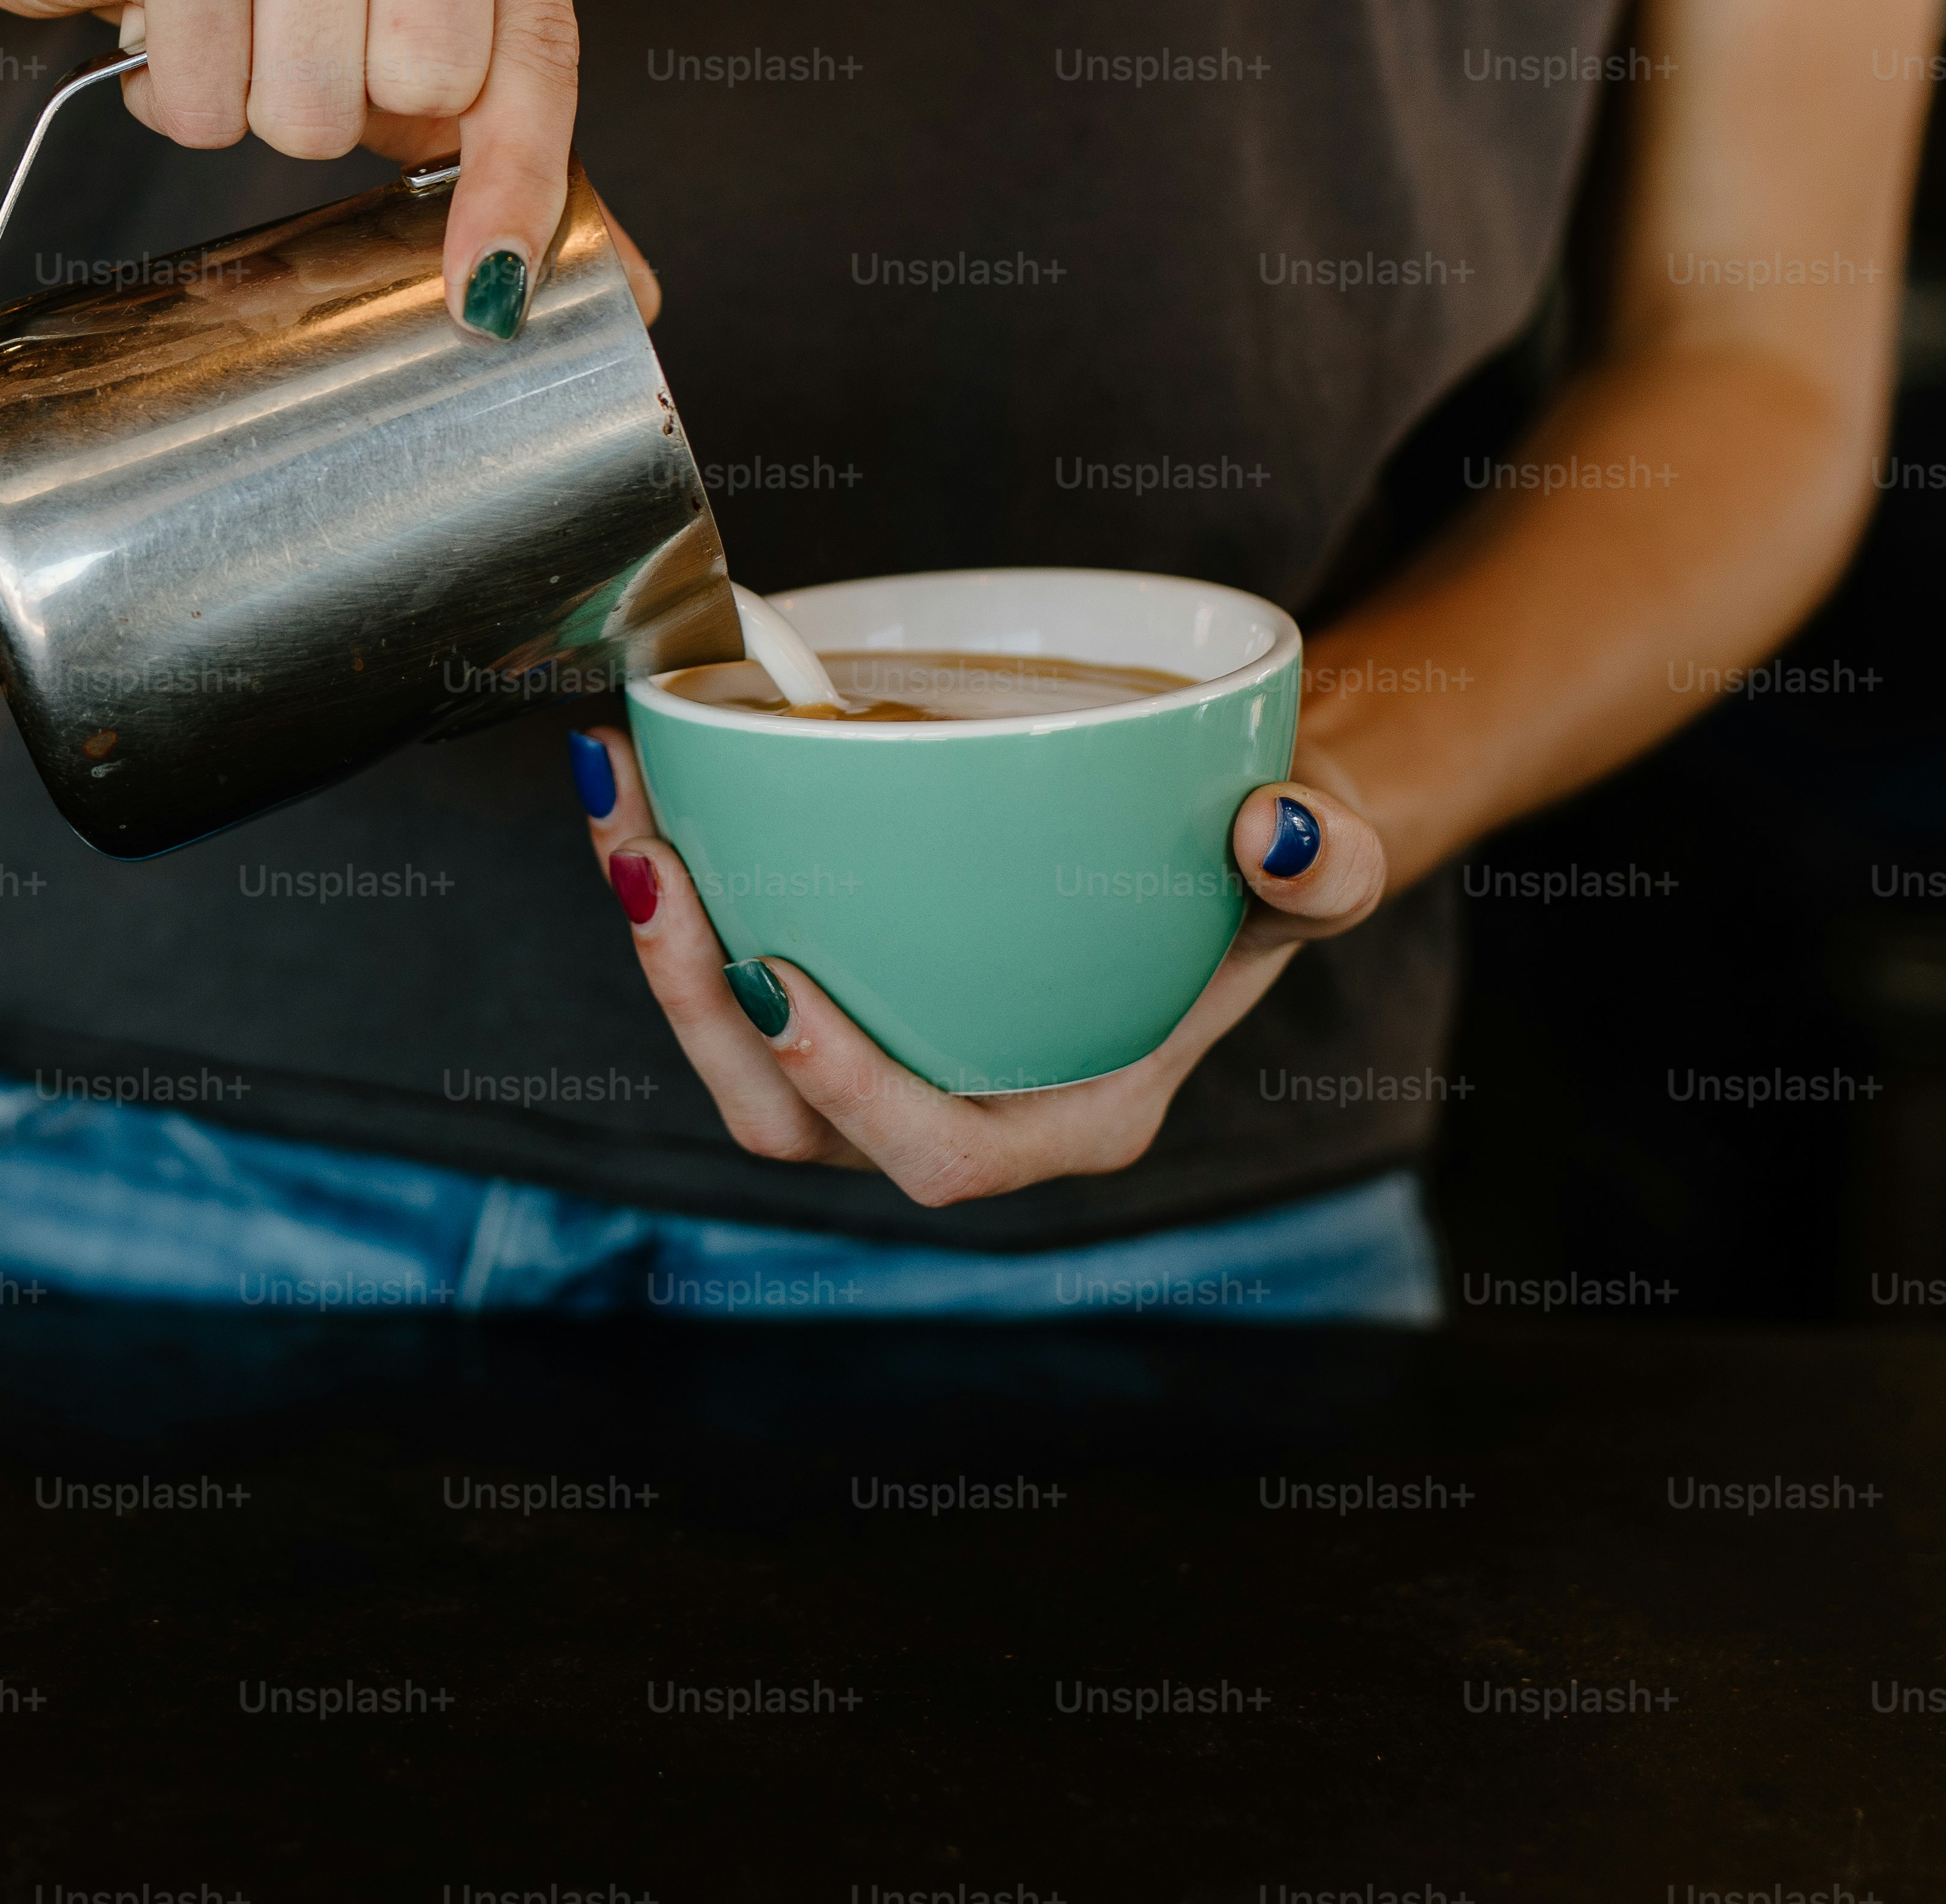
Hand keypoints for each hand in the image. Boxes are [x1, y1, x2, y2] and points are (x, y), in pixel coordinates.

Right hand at [0, 0, 580, 335]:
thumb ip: (487, 95)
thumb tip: (589, 284)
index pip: (539, 42)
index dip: (518, 180)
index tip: (494, 289)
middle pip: (432, 85)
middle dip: (341, 98)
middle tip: (275, 16)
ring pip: (319, 107)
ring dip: (244, 91)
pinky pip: (208, 102)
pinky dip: (166, 92)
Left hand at [565, 725, 1386, 1202]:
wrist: (1212, 839)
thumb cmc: (1261, 870)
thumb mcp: (1319, 867)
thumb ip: (1324, 864)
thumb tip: (1281, 830)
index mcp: (1070, 1116)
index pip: (938, 1155)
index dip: (849, 1091)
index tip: (779, 980)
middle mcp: (962, 1108)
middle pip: (787, 1121)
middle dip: (695, 1004)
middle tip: (649, 865)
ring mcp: (887, 1057)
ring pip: (731, 1056)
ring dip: (658, 946)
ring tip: (621, 814)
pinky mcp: (840, 990)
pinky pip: (728, 976)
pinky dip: (675, 895)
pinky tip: (639, 790)